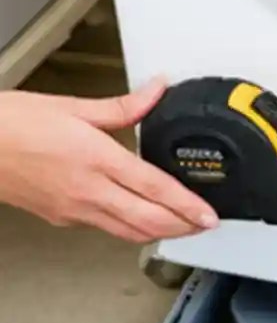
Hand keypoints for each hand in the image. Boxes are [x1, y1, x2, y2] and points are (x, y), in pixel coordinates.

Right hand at [0, 77, 218, 242]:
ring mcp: (74, 209)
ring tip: (183, 226)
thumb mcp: (71, 106)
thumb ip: (123, 106)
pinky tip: (139, 217)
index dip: (188, 206)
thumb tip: (157, 90)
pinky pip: (105, 229)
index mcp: (96, 159)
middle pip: (149, 221)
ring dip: (161, 232)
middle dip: (184, 226)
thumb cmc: (10, 123)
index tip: (210, 215)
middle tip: (206, 225)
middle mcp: (88, 190)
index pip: (155, 189)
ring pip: (129, 233)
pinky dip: (130, 228)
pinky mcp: (61, 218)